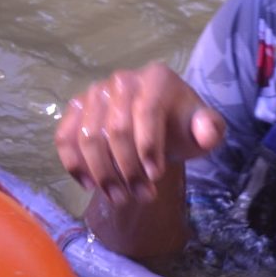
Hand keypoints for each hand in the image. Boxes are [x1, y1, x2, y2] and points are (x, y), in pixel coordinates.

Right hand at [54, 63, 225, 257]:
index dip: (148, 148)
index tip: (156, 177)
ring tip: (120, 198)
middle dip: (128, 170)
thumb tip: (206, 132)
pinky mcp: (76, 109)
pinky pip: (65, 138)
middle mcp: (121, 80)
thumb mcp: (201, 130)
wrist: (159, 123)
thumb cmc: (180, 126)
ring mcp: (94, 93)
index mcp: (156, 78)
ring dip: (103, 174)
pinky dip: (75, 165)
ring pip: (89, 137)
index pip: (146, 112)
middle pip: (115, 130)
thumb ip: (210, 129)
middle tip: (142, 196)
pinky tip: (91, 186)